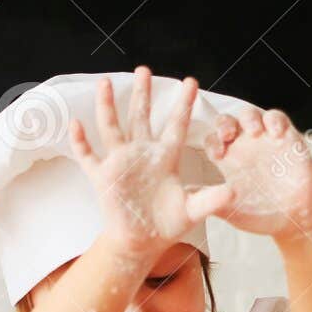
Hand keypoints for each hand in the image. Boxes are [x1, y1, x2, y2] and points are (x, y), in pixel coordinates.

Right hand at [68, 67, 233, 256]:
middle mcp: (142, 153)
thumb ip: (212, 199)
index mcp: (166, 157)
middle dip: (142, 94)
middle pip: (141, 117)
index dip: (183, 104)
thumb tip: (235, 191)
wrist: (143, 242)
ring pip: (112, 127)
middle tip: (143, 69)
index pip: (176, 125)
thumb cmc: (168, 223)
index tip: (191, 81)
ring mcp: (120, 162)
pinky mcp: (102, 176)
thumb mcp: (194, 210)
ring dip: (107, 106)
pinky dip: (81, 141)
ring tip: (104, 82)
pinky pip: (88, 155)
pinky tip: (76, 123)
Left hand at [200, 105, 311, 240]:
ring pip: (250, 116)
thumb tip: (184, 194)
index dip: (212, 142)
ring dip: (248, 118)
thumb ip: (209, 199)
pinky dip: (274, 120)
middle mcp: (245, 147)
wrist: (295, 219)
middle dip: (225, 124)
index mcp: (229, 160)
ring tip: (252, 130)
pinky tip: (274, 132)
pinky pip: (277, 119)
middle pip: (228, 122)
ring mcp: (266, 140)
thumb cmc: (263, 216)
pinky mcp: (287, 138)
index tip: (217, 154)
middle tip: (227, 133)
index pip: (213, 140)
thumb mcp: (231, 210)